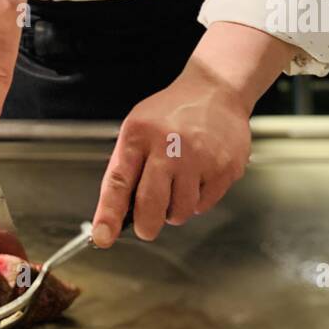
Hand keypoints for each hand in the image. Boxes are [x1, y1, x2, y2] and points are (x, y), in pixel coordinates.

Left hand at [91, 62, 251, 246]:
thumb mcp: (138, 128)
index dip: (108, 214)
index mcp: (139, 134)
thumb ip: (125, 168)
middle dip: (146, 226)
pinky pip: (204, 205)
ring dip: (175, 209)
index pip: (118, 181)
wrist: (215, 91)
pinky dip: (198, 199)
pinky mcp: (225, 168)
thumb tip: (113, 215)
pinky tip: (199, 175)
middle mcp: (169, 145)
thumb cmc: (172, 113)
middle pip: (151, 205)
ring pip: (180, 212)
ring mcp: (200, 157)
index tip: (102, 237)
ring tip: (178, 184)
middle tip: (146, 227)